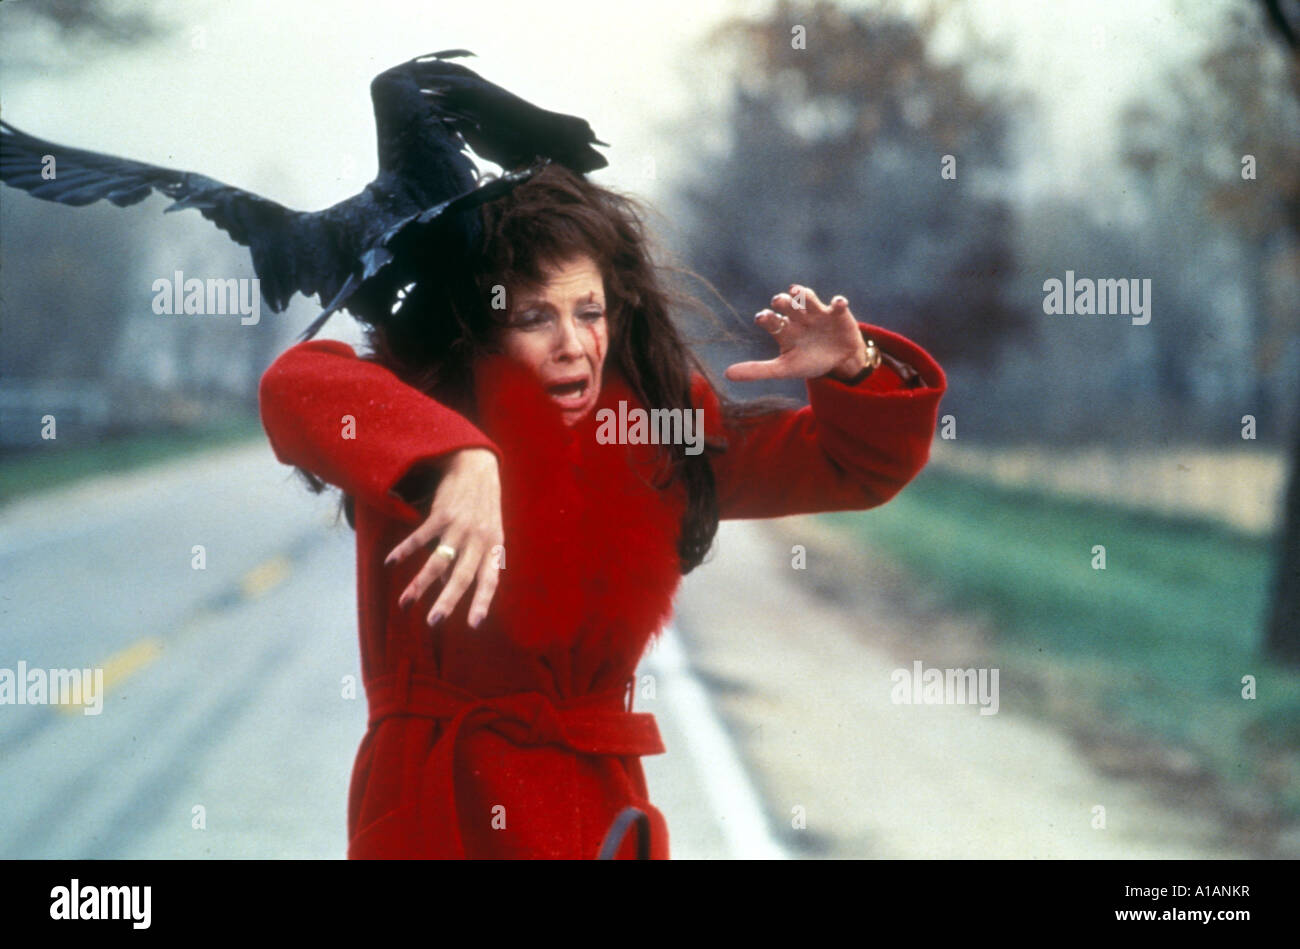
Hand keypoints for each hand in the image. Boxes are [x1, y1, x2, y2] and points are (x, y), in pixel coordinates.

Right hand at [384, 447, 503, 628]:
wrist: (477, 466)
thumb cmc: (482, 506)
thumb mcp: (487, 533)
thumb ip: (471, 560)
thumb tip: (445, 588)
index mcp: (494, 546)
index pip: (490, 580)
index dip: (483, 602)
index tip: (474, 625)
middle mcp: (479, 539)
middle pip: (462, 576)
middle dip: (447, 601)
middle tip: (434, 622)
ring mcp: (460, 526)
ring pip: (438, 561)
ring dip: (420, 584)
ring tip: (405, 603)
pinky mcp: (442, 513)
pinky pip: (421, 537)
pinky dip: (404, 550)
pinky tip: (391, 563)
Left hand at [724, 283, 868, 382]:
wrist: (840, 360)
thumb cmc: (809, 361)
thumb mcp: (784, 369)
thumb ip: (757, 370)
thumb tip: (727, 375)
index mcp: (784, 329)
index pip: (771, 320)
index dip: (766, 317)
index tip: (762, 317)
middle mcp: (798, 317)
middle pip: (787, 305)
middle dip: (782, 301)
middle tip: (778, 301)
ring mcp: (817, 313)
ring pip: (808, 299)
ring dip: (803, 294)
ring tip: (796, 292)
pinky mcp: (838, 313)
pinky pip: (838, 305)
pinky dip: (838, 303)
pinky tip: (838, 303)